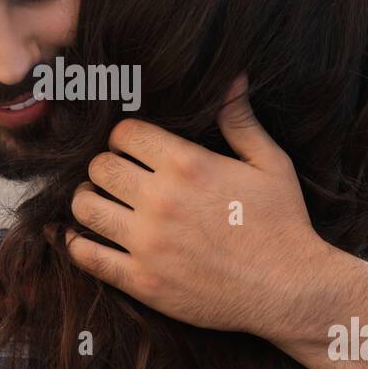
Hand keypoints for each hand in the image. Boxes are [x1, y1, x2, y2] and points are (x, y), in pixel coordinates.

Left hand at [64, 74, 338, 341]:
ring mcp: (148, 242)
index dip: (126, 137)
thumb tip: (231, 77)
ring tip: (101, 202)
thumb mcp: (271, 164)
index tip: (134, 148)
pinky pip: (86, 255)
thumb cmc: (283, 224)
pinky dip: (77, 243)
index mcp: (188, 165)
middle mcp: (161, 200)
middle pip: (100, 166)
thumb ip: (241, 120)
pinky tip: (85, 237)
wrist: (290, 291)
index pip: (125, 133)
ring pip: (84, 207)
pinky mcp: (142, 280)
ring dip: (88, 200)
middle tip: (118, 176)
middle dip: (106, 166)